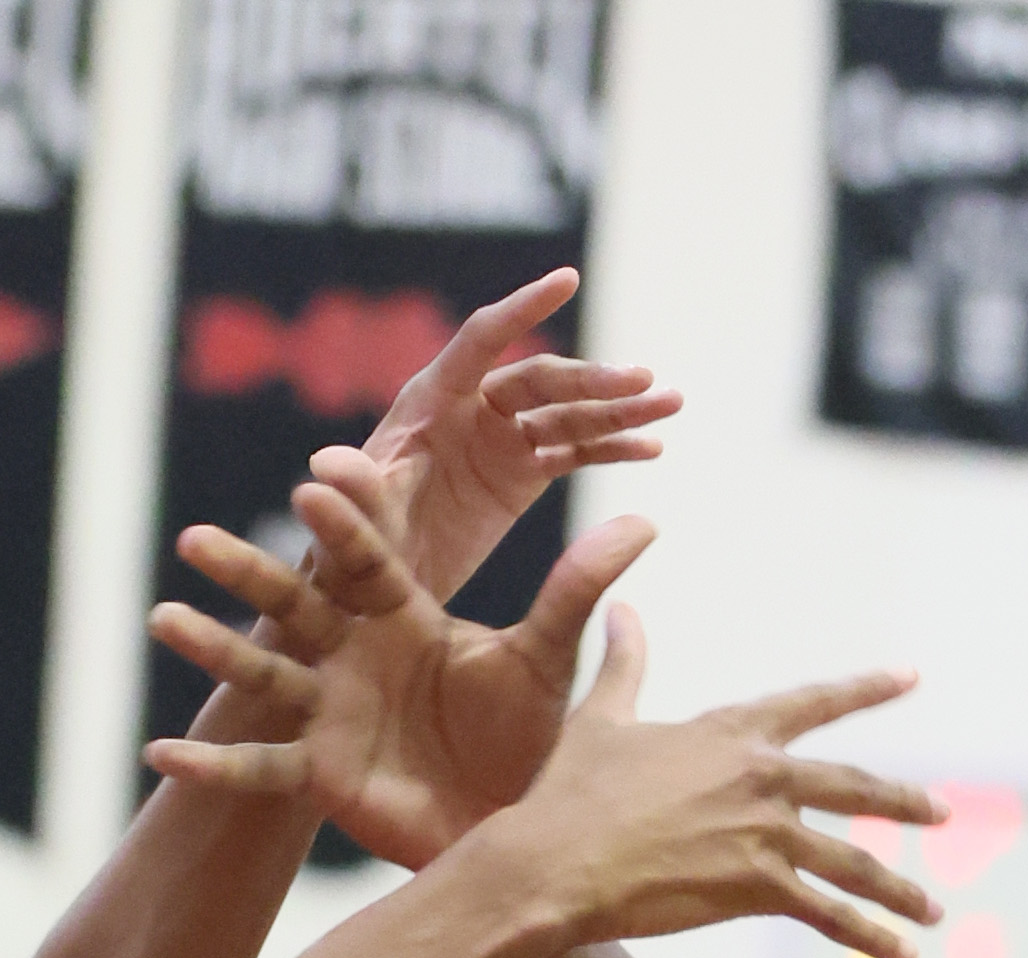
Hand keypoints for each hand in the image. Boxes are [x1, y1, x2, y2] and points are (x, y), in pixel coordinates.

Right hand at [146, 471, 652, 866]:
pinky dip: (213, 765)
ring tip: (166, 618)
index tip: (321, 478)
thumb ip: (581, 592)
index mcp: (405, 621)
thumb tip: (644, 522)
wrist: (521, 829)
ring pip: (265, 675)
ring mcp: (330, 715)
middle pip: (298, 606)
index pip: (370, 563)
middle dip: (252, 575)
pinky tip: (161, 753)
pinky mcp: (321, 774)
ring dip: (214, 649)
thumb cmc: (531, 738)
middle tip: (199, 539)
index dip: (348, 526)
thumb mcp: (549, 662)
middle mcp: (354, 659)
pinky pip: (260, 769)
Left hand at [357, 266, 681, 604]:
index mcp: (431, 403)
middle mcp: (470, 410)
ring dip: (620, 409)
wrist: (376, 581)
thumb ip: (356, 492)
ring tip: (673, 403)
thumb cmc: (354, 542)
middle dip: (595, 380)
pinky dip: (613, 448)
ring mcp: (500, 440)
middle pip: (542, 381)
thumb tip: (328, 465)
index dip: (523, 311)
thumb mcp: (359, 519)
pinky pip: (574, 452)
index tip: (568, 280)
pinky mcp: (520, 474)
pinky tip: (652, 447)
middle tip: (646, 381)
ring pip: (568, 413)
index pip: (482, 342)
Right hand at [454, 607, 947, 957]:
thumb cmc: (568, 794)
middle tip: (946, 811)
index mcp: (730, 732)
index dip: (866, 688)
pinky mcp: (760, 888)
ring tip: (932, 912)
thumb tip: (622, 609)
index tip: (911, 676)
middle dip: (906, 802)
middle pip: (857, 789)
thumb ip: (625, 664)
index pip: (813, 703)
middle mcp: (762, 777)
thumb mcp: (601, 718)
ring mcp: (767, 833)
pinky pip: (832, 915)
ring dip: (900, 891)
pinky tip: (903, 954)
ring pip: (856, 862)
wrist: (553, 864)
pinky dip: (871, 936)